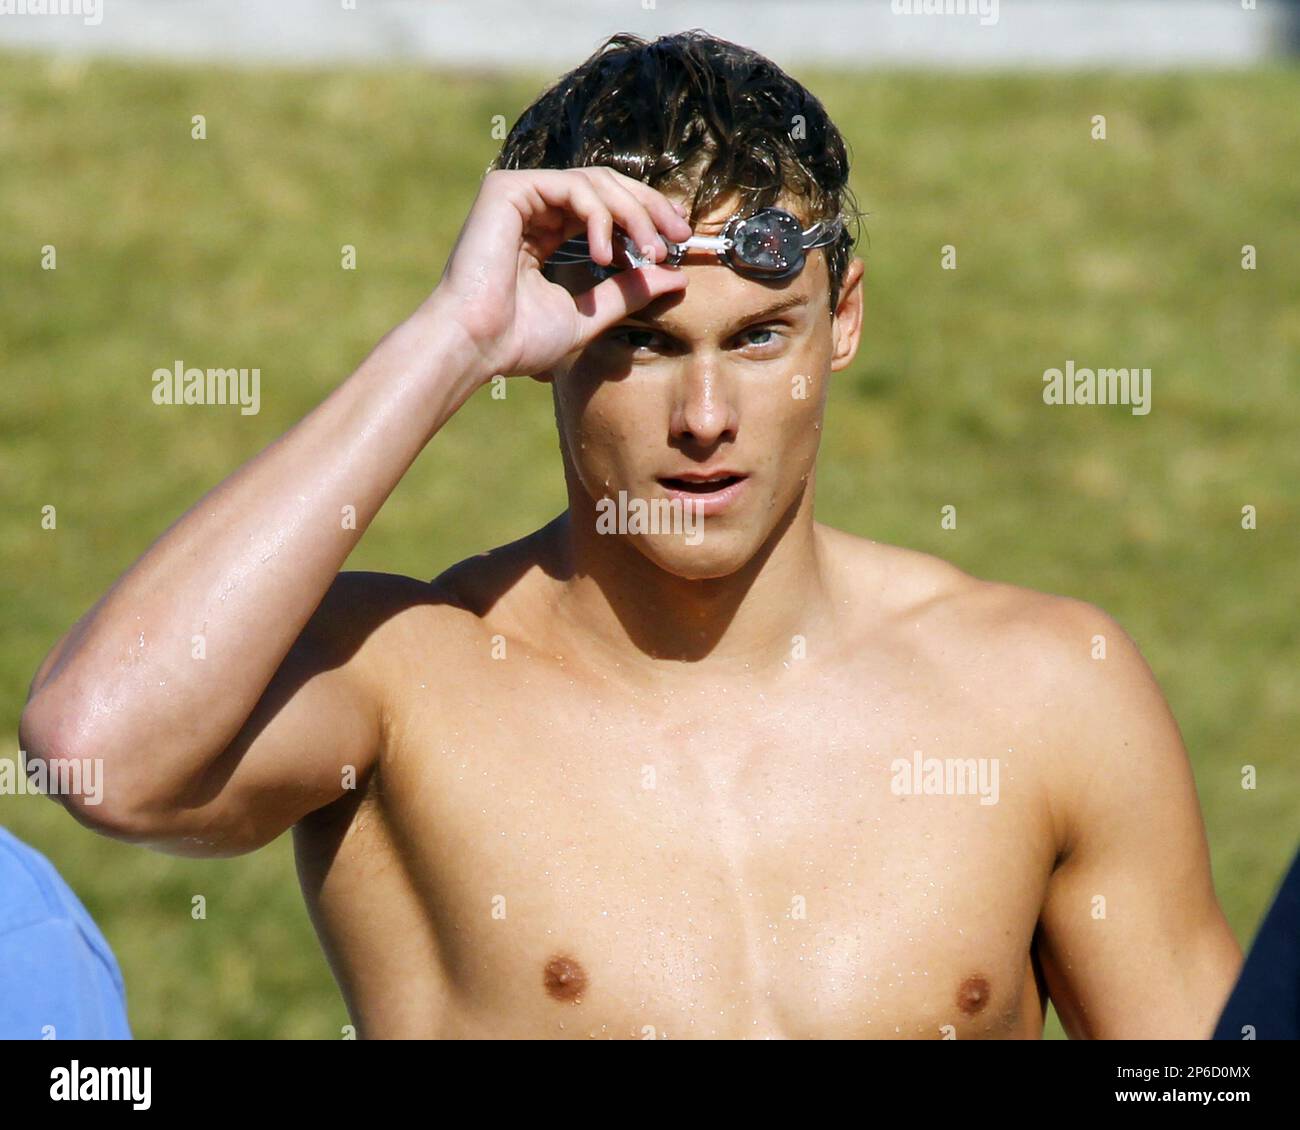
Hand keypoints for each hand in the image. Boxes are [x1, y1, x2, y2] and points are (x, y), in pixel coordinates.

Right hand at [430, 166, 693, 378]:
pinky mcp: (507, 189)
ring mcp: (518, 195)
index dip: (645, 216)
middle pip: (607, 185)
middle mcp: (533, 208)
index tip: (679, 238)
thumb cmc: (517, 340)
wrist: (474, 347)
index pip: (606, 207)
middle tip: (679, 235)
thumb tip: (675, 276)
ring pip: (595, 182)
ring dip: (633, 213)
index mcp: (546, 233)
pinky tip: (604, 254)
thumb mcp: (589, 314)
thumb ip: (627, 291)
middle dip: (649, 208)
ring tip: (650, 250)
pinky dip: (598, 216)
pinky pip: (572, 187)